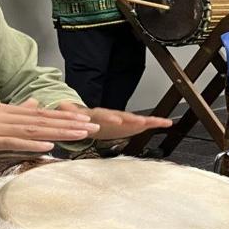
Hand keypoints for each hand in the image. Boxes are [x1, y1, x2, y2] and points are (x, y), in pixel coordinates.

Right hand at [0, 99, 99, 157]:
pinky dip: (31, 145)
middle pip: (40, 119)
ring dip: (57, 132)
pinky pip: (11, 142)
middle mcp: (0, 114)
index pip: (38, 113)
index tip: (84, 119)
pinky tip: (48, 148)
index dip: (62, 116)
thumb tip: (36, 104)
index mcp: (1, 109)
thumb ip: (12, 112)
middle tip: (92, 126)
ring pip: (31, 129)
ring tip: (79, 134)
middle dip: (68, 122)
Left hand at [56, 103, 172, 139]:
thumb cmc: (84, 119)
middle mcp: (114, 115)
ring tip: (159, 122)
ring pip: (136, 119)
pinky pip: (145, 124)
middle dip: (132, 119)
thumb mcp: (72, 114)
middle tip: (141, 121)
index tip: (116, 119)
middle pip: (124, 116)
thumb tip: (61, 103)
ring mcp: (125, 120)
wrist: (93, 120)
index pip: (104, 115)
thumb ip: (68, 110)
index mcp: (99, 114)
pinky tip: (168, 123)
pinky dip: (156, 123)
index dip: (110, 117)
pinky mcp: (132, 125)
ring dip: (147, 121)